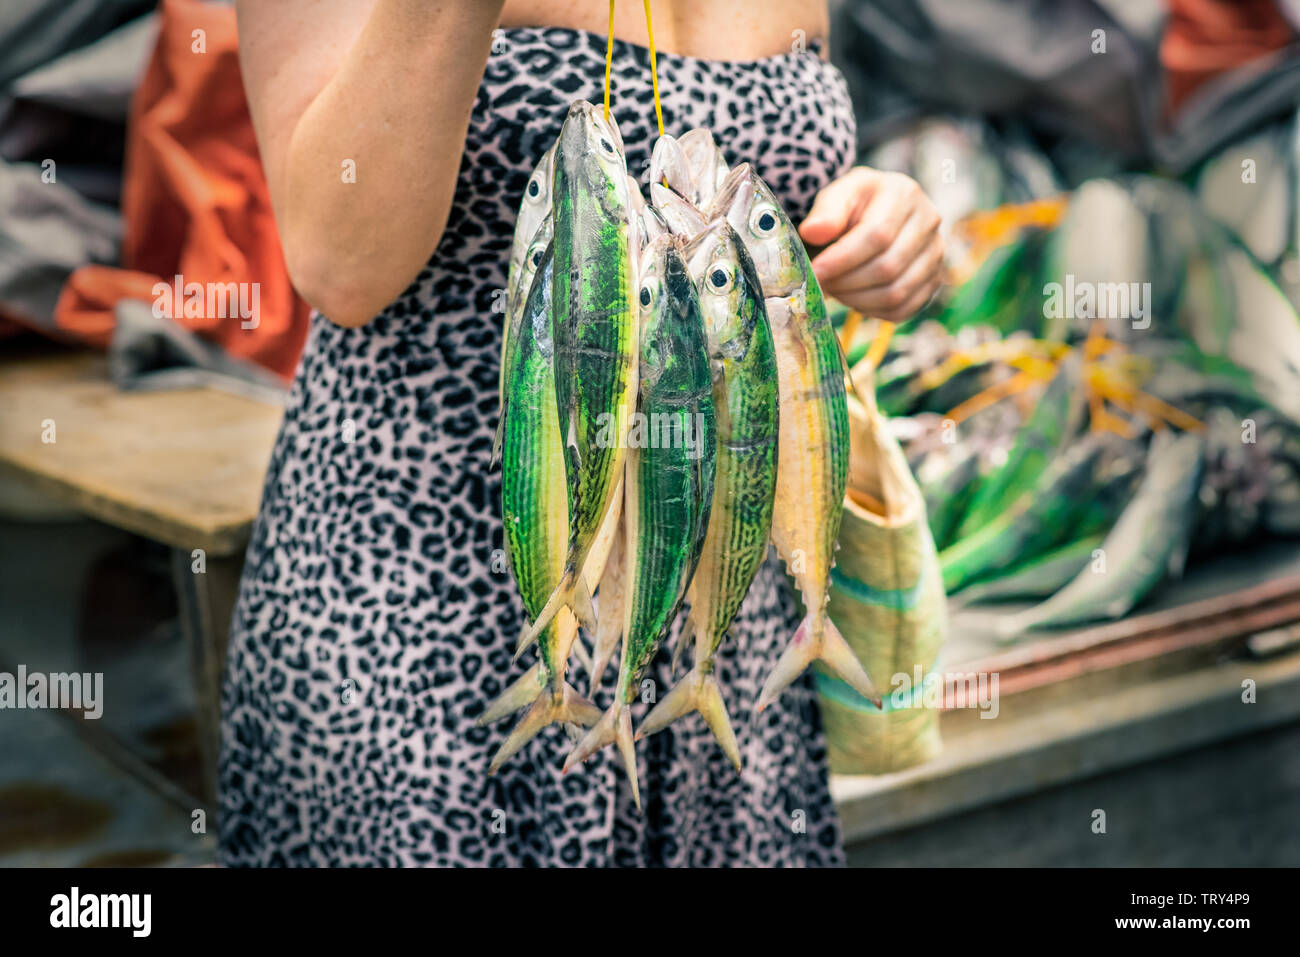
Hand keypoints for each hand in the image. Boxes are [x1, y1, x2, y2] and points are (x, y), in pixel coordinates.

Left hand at [799, 167, 943, 322]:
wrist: (876, 215)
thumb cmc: (854, 205)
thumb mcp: (837, 196)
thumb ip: (825, 211)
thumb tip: (813, 232)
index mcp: (904, 194)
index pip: (878, 235)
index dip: (842, 259)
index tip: (816, 271)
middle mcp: (928, 223)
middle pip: (888, 267)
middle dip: (847, 282)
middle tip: (822, 283)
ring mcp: (935, 254)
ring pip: (896, 292)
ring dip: (857, 300)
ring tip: (835, 289)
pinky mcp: (933, 280)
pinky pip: (903, 309)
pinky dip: (873, 311)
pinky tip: (854, 298)